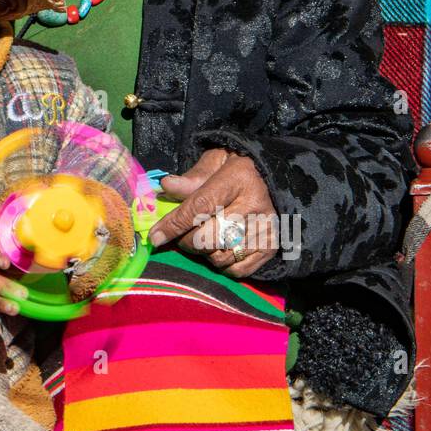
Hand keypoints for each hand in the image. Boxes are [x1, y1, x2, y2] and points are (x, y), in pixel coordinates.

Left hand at [148, 149, 279, 278]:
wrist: (275, 179)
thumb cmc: (238, 169)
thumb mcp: (216, 161)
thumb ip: (192, 177)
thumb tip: (166, 186)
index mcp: (238, 179)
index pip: (200, 207)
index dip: (174, 224)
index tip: (155, 237)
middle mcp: (255, 206)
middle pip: (208, 237)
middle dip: (186, 241)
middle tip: (182, 235)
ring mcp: (265, 230)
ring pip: (220, 257)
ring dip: (203, 254)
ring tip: (202, 239)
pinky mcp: (271, 248)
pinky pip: (236, 270)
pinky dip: (222, 264)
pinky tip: (220, 248)